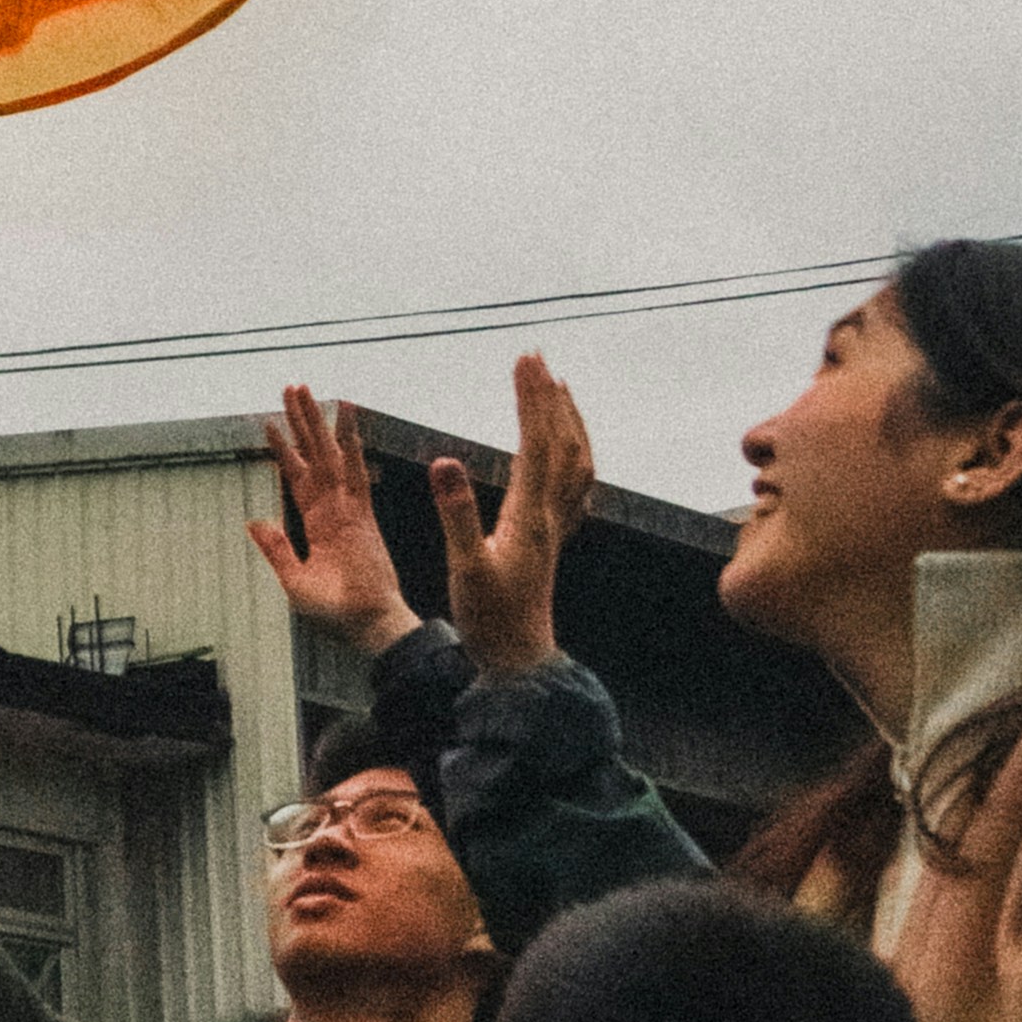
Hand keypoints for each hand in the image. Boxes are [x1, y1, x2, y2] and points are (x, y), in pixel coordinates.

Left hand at [249, 390, 417, 652]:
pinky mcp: (362, 512)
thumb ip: (277, 549)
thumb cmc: (337, 613)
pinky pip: (353, 469)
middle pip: (314, 455)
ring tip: (304, 390)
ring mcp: (349, 507)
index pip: (297, 478)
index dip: (285, 451)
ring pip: (328, 454)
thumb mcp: (294, 581)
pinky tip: (344, 414)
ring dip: (316, 422)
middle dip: (302, 422)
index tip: (271, 424)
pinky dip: (348, 440)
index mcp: (318, 525)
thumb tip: (255, 523)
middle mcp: (334, 509)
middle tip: (292, 388)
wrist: (367, 625)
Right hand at [430, 357, 594, 677]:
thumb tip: (445, 460)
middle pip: (562, 444)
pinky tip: (562, 448)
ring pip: (576, 463)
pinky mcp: (551, 541)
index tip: (523, 361)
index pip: (536, 443)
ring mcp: (555, 528)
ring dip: (567, 421)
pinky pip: (573, 487)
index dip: (531, 399)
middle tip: (535, 359)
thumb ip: (456, 513)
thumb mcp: (465, 567)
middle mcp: (550, 517)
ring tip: (555, 389)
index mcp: (529, 517)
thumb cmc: (490, 620)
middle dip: (549, 397)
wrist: (519, 662)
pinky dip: (572, 454)